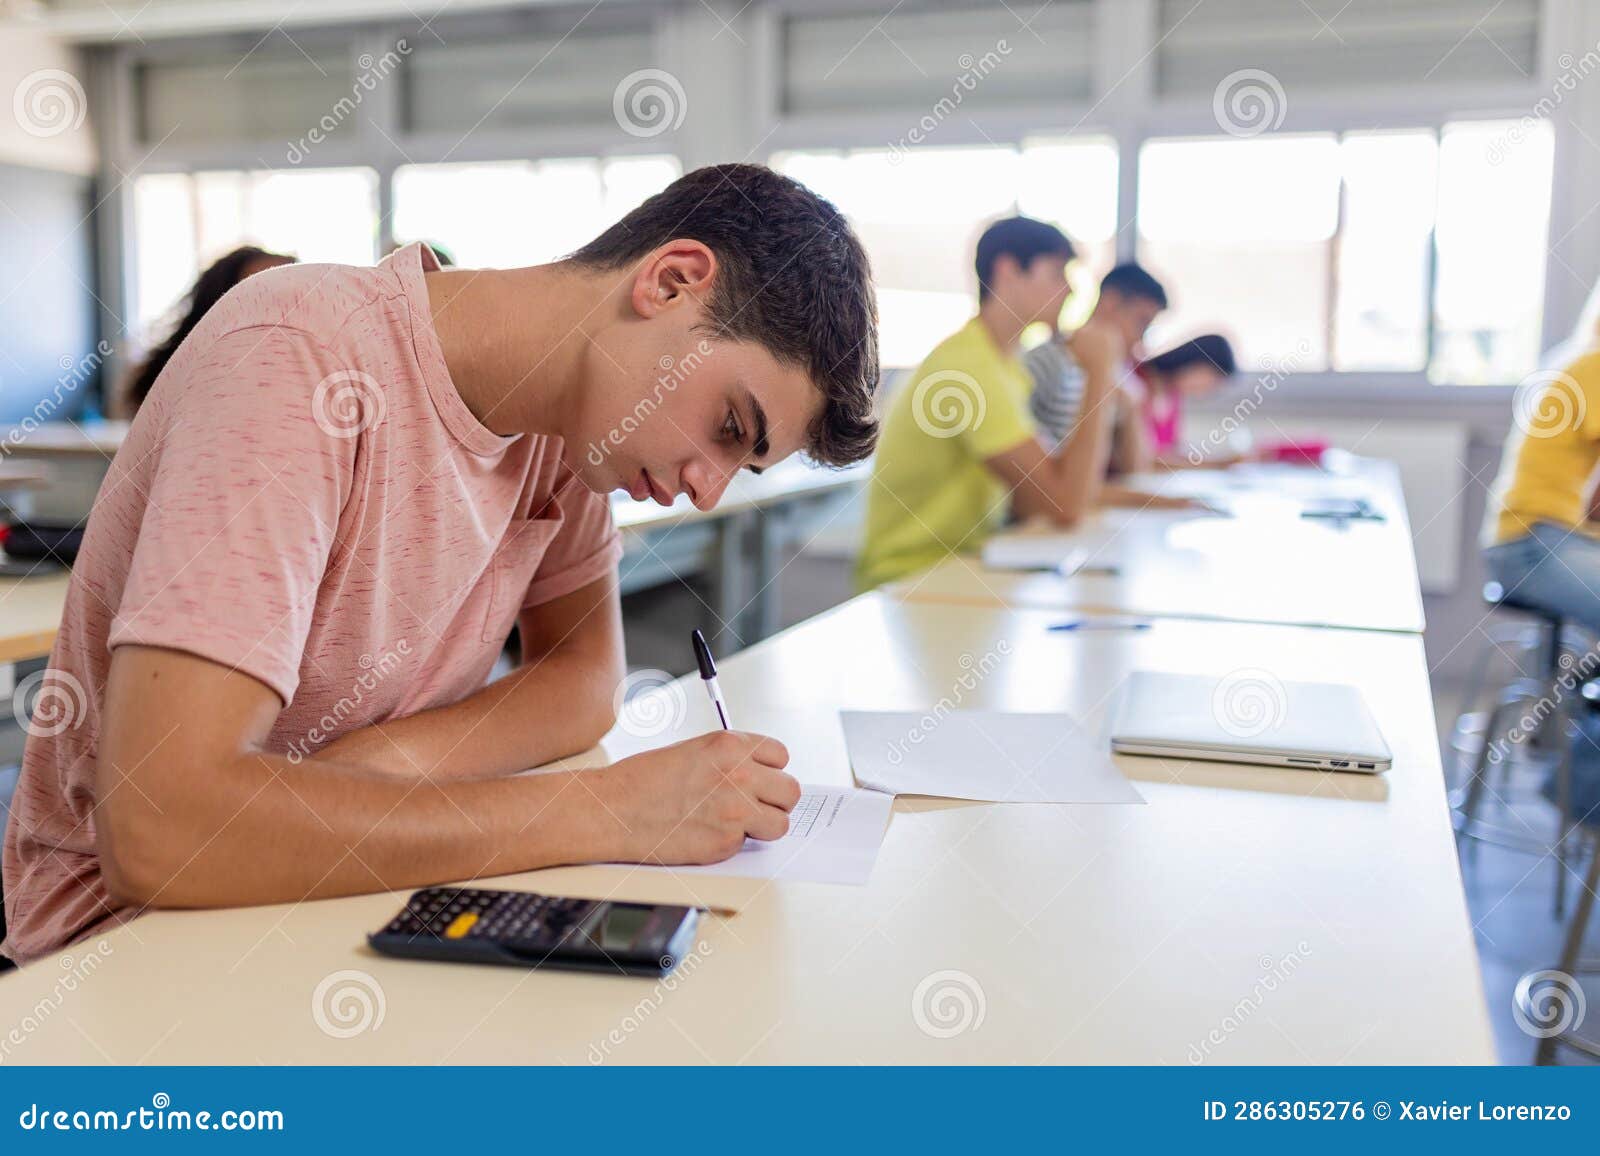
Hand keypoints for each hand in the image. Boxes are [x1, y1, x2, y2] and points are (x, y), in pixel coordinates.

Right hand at [599, 730, 799, 864]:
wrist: (615, 809)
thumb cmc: (645, 780)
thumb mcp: (696, 751)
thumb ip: (732, 759)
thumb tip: (760, 775)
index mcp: (731, 745)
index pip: (781, 756)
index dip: (771, 770)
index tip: (762, 779)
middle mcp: (739, 773)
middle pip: (791, 791)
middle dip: (776, 801)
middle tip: (757, 806)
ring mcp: (736, 809)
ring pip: (781, 823)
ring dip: (763, 826)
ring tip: (736, 823)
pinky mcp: (726, 841)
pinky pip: (749, 845)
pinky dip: (733, 844)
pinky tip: (707, 833)